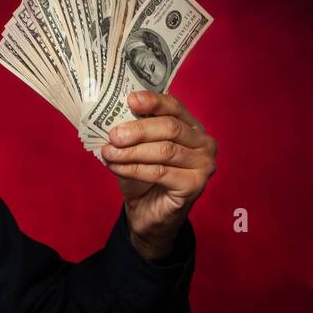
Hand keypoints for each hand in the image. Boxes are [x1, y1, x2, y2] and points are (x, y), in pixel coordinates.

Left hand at [99, 91, 217, 260]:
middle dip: (138, 130)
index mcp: (191, 127)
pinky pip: (160, 172)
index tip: (130, 100)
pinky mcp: (195, 185)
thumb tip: (110, 115)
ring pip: (165, 150)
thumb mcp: (136, 148)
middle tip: (113, 135)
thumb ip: (131, 130)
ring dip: (132, 151)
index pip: (174, 107)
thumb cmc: (143, 176)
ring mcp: (204, 165)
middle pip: (170, 128)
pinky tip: (116, 167)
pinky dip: (134, 168)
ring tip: (109, 152)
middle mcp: (204, 143)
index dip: (153, 102)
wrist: (148, 213)